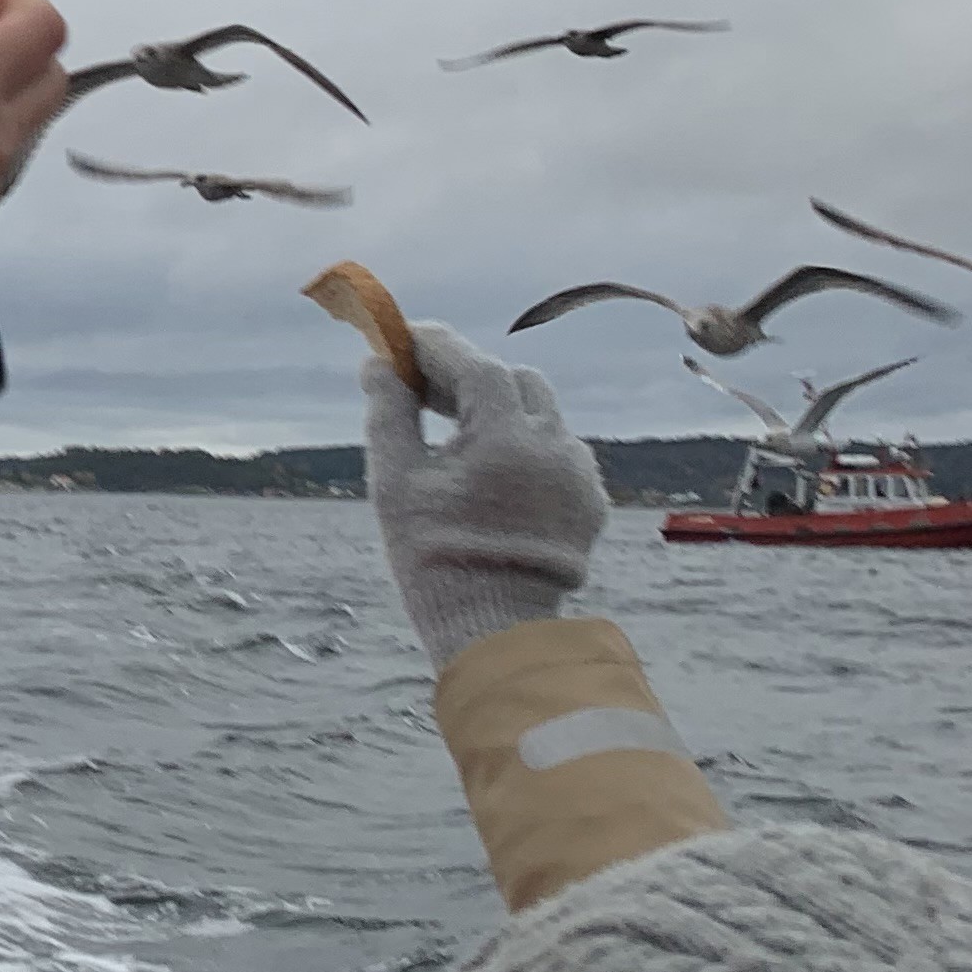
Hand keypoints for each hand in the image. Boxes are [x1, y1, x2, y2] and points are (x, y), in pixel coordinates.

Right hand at [362, 321, 607, 666]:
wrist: (495, 634)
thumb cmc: (434, 557)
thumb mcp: (396, 483)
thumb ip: (388, 412)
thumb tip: (379, 363)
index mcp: (507, 439)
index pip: (474, 365)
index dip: (435, 345)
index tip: (402, 337)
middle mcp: (556, 448)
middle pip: (515, 381)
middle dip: (470, 376)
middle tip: (423, 385)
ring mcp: (581, 476)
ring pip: (543, 416)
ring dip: (503, 412)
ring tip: (458, 434)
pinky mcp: (592, 504)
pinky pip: (561, 453)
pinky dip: (528, 449)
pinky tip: (494, 474)